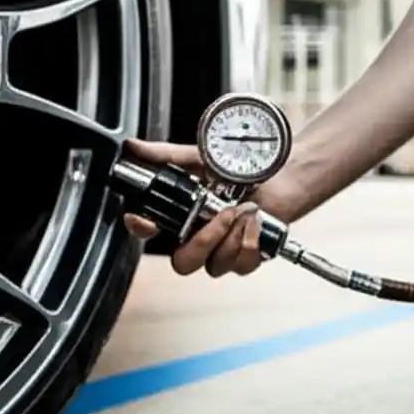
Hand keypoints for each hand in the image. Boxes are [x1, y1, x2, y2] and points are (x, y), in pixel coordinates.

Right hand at [120, 139, 268, 277]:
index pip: (148, 232)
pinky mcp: (244, 259)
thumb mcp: (199, 159)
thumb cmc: (238, 172)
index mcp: (178, 217)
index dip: (142, 229)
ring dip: (232, 237)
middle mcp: (195, 238)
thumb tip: (134, 146)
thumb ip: (166, 156)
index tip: (147, 221)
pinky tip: (255, 221)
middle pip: (182, 263)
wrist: (279, 178)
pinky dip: (250, 241)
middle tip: (221, 214)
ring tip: (245, 210)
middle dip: (203, 242)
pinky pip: (241, 265)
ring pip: (214, 266)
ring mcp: (220, 252)